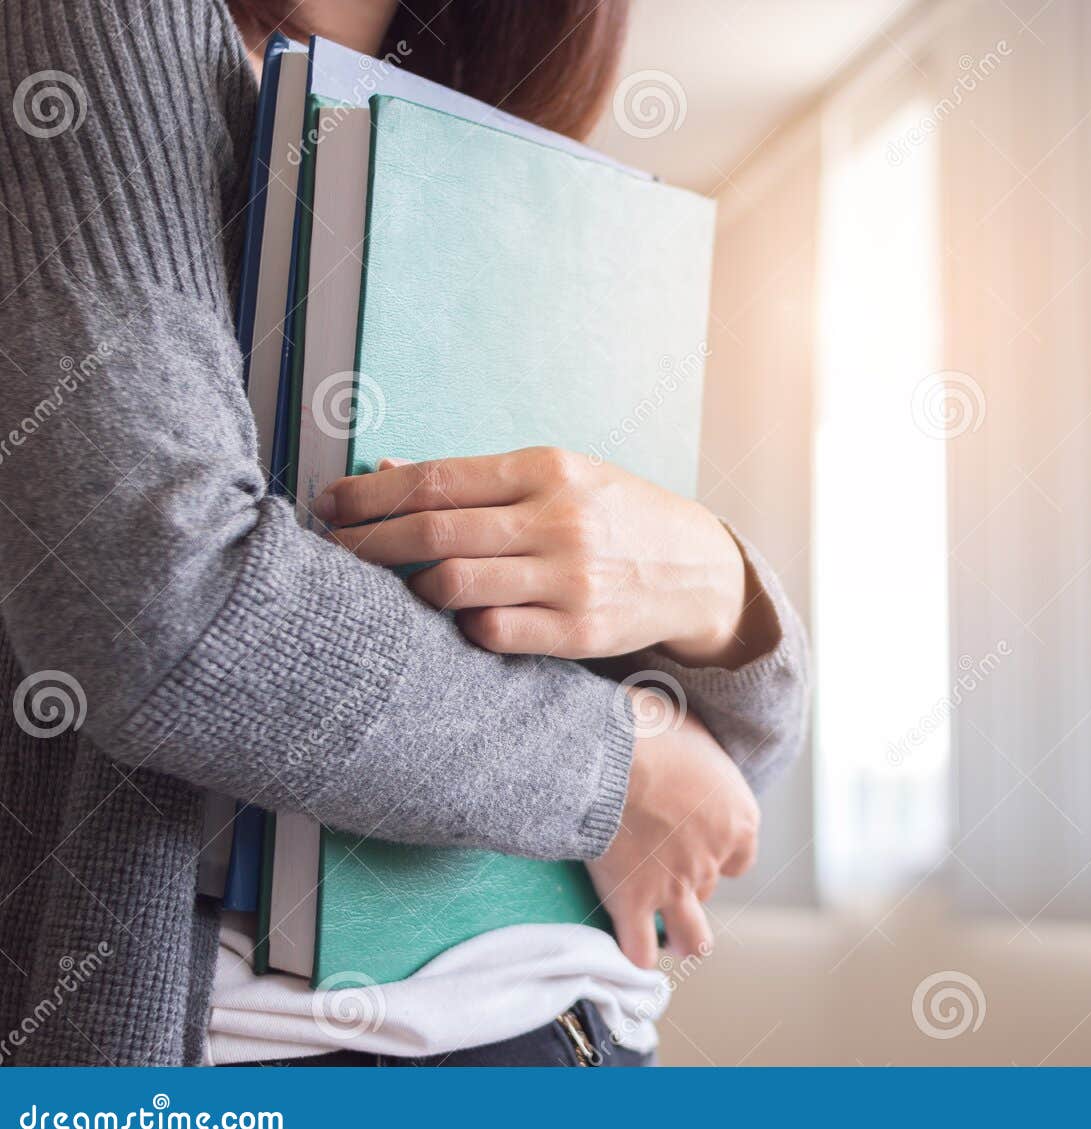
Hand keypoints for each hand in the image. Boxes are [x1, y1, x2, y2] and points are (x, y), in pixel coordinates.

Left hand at [315, 448, 771, 664]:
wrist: (696, 567)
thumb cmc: (613, 516)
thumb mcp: (559, 476)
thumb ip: (476, 479)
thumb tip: (386, 470)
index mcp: (546, 469)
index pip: (434, 481)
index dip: (368, 495)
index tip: (330, 504)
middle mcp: (558, 520)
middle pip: (431, 533)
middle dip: (366, 542)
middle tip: (334, 549)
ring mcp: (571, 579)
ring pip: (453, 586)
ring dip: (406, 589)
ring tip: (389, 587)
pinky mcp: (580, 632)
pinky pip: (491, 633)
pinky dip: (459, 626)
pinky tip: (452, 619)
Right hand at [588, 692, 758, 966]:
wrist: (611, 756)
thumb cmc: (651, 730)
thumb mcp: (692, 729)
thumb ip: (697, 756)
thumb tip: (683, 743)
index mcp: (738, 820)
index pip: (741, 857)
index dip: (720, 855)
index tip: (701, 846)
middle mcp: (713, 859)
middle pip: (710, 888)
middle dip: (690, 883)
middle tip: (665, 871)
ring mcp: (675, 886)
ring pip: (693, 936)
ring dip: (684, 940)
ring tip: (670, 939)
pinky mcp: (635, 901)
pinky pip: (639, 947)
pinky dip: (636, 953)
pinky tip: (629, 949)